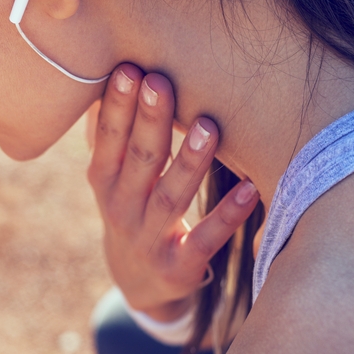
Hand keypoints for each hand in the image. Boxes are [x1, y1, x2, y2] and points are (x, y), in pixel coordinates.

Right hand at [87, 65, 259, 321]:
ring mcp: (149, 240)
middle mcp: (121, 211)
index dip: (117, 108)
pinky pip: (206, 239)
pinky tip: (250, 190)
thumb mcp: (111, 178)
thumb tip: (107, 72)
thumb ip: (110, 135)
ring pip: (170, 198)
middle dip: (149, 123)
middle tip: (161, 82)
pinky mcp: (179, 267)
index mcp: (104, 183)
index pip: (108, 141)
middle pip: (138, 162)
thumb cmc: (131, 210)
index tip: (129, 70)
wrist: (139, 284)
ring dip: (189, 163)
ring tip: (209, 127)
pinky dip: (228, 215)